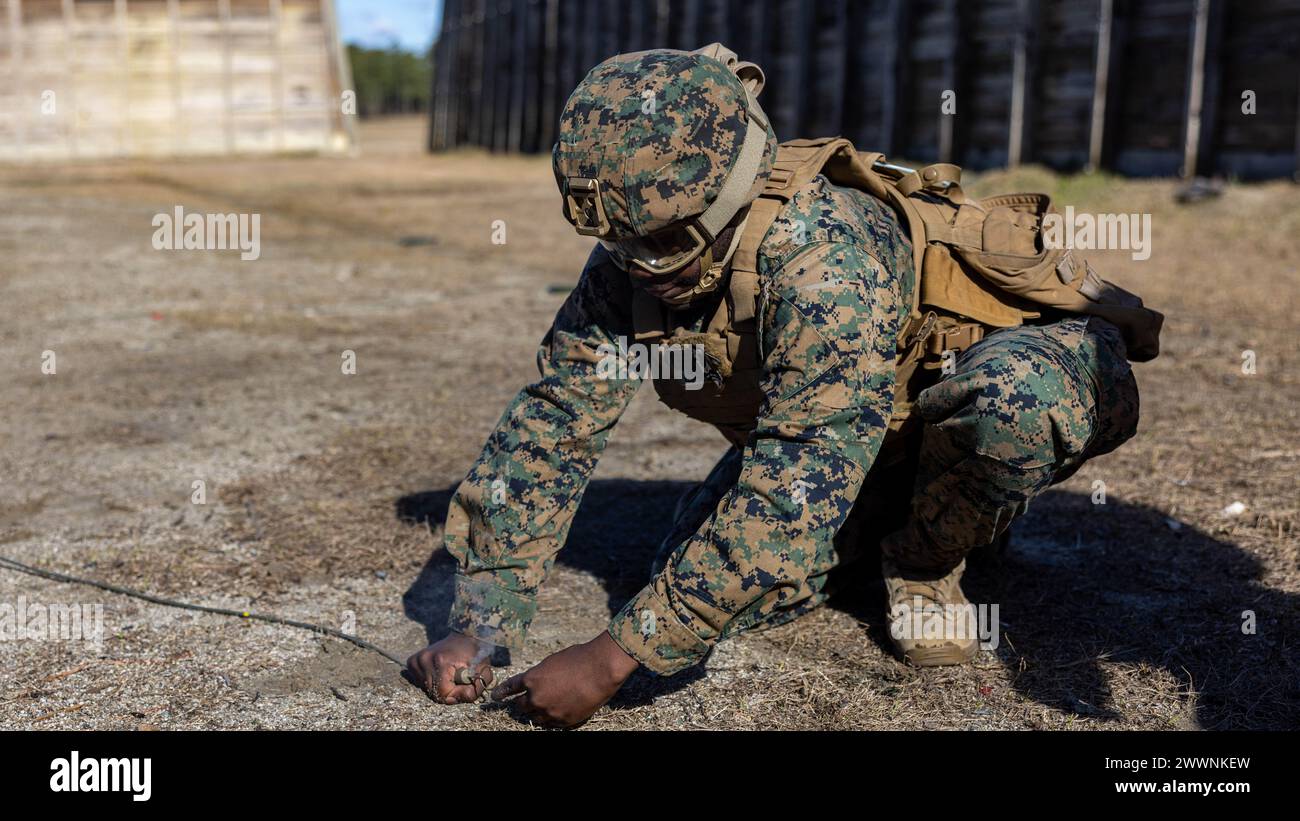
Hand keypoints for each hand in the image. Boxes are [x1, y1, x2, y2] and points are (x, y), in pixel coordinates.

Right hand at [405, 633, 493, 704]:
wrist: (465, 636)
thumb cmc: (475, 653)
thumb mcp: (482, 670)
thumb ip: (476, 687)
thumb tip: (465, 697)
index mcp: (440, 660)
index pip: (444, 693)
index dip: (457, 695)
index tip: (466, 687)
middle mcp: (424, 659)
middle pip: (435, 693)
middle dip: (450, 693)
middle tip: (461, 683)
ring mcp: (416, 660)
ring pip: (428, 689)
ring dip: (441, 688)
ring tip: (451, 676)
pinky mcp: (413, 661)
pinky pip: (421, 682)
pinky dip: (433, 682)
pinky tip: (441, 673)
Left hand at [491, 631, 638, 727]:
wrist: (600, 669)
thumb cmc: (579, 658)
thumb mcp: (553, 661)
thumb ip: (541, 674)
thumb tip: (538, 682)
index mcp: (532, 679)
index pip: (510, 688)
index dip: (502, 692)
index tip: (495, 697)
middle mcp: (536, 697)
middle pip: (521, 707)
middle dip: (521, 704)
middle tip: (524, 703)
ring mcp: (549, 711)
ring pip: (536, 718)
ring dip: (537, 713)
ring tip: (543, 709)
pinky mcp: (563, 721)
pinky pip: (552, 724)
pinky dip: (552, 719)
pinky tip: (557, 713)